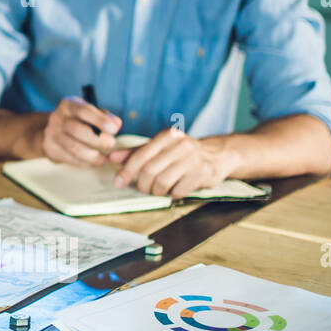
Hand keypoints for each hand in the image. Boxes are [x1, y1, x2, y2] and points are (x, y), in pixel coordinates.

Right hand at [34, 97, 120, 165]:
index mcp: (69, 105)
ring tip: (105, 159)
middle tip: (111, 144)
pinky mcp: (50, 148)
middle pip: (77, 130)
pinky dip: (85, 163)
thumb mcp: (90, 113)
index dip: (99, 120)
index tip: (114, 129)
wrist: (53, 130)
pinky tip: (94, 162)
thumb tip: (117, 124)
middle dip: (97, 140)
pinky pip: (70, 158)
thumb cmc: (79, 120)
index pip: (84, 111)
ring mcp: (51, 133)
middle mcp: (57, 117)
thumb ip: (105, 117)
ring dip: (93, 156)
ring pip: (74, 148)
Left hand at [108, 128, 234, 197]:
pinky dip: (172, 194)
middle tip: (143, 188)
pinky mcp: (203, 173)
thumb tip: (112, 158)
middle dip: (142, 184)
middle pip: (149, 171)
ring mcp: (193, 158)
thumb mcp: (160, 147)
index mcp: (166, 136)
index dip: (126, 171)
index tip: (118, 182)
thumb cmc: (183, 152)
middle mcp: (180, 145)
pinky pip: (178, 190)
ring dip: (156, 191)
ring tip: (158, 189)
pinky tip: (175, 189)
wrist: (218, 154)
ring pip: (162, 182)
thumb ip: (136, 152)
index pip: (140, 155)